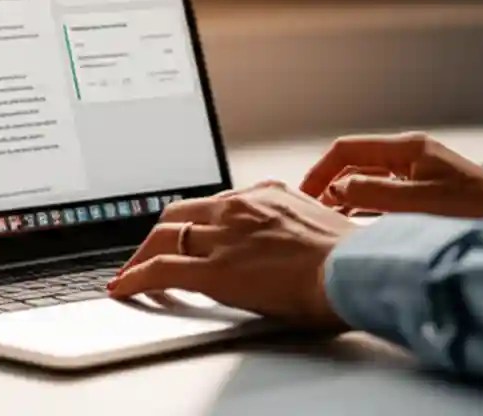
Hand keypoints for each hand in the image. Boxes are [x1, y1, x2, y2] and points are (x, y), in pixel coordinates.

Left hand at [107, 181, 353, 326]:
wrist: (357, 270)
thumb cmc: (353, 259)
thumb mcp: (322, 227)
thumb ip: (295, 228)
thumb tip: (293, 244)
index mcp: (266, 195)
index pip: (214, 203)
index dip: (193, 221)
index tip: (186, 232)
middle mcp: (239, 208)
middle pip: (180, 213)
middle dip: (158, 233)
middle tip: (147, 251)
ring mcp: (224, 237)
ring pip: (164, 237)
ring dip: (141, 255)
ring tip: (130, 272)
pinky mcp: (215, 270)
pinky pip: (162, 270)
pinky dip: (136, 278)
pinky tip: (125, 288)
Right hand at [299, 132, 482, 217]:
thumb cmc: (478, 210)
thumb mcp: (419, 203)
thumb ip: (374, 193)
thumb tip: (337, 189)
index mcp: (407, 148)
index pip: (346, 149)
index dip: (320, 171)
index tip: (304, 195)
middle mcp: (410, 154)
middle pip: (354, 161)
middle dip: (328, 183)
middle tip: (310, 211)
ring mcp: (418, 171)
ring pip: (366, 178)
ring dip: (345, 195)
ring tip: (326, 219)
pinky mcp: (425, 189)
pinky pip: (382, 191)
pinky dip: (364, 204)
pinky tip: (356, 223)